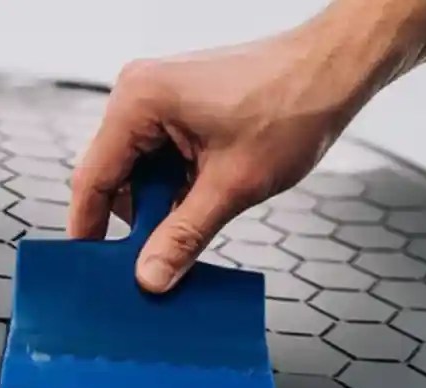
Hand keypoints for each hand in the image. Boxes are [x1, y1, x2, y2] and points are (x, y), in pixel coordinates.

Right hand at [67, 22, 381, 292]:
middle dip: (140, 219)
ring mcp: (160, 96)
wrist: (334, 71)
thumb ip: (184, 235)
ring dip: (166, 203)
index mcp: (139, 101)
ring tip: (203, 218)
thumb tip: (149, 277)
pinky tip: (208, 200)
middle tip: (162, 259)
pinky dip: (181, 185)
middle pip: (116, 176)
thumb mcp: (232, 187)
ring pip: (143, 171)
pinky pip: (164, 157)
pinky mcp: (182, 105)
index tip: (92, 272)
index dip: (90, 230)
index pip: (93, 178)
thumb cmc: (292, 108)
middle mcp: (141, 92)